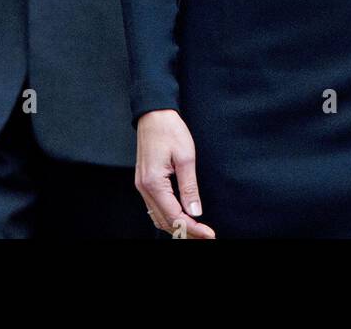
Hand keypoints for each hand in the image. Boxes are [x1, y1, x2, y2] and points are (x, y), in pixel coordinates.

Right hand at [135, 109, 214, 238]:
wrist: (153, 114)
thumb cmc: (170, 130)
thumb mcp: (185, 157)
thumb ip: (190, 187)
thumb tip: (196, 212)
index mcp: (154, 182)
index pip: (174, 216)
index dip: (193, 229)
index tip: (209, 234)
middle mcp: (144, 188)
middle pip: (164, 221)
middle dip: (186, 232)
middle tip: (206, 236)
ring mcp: (141, 185)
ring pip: (157, 217)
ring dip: (176, 226)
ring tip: (196, 231)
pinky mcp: (143, 181)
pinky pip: (154, 207)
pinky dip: (167, 217)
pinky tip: (181, 218)